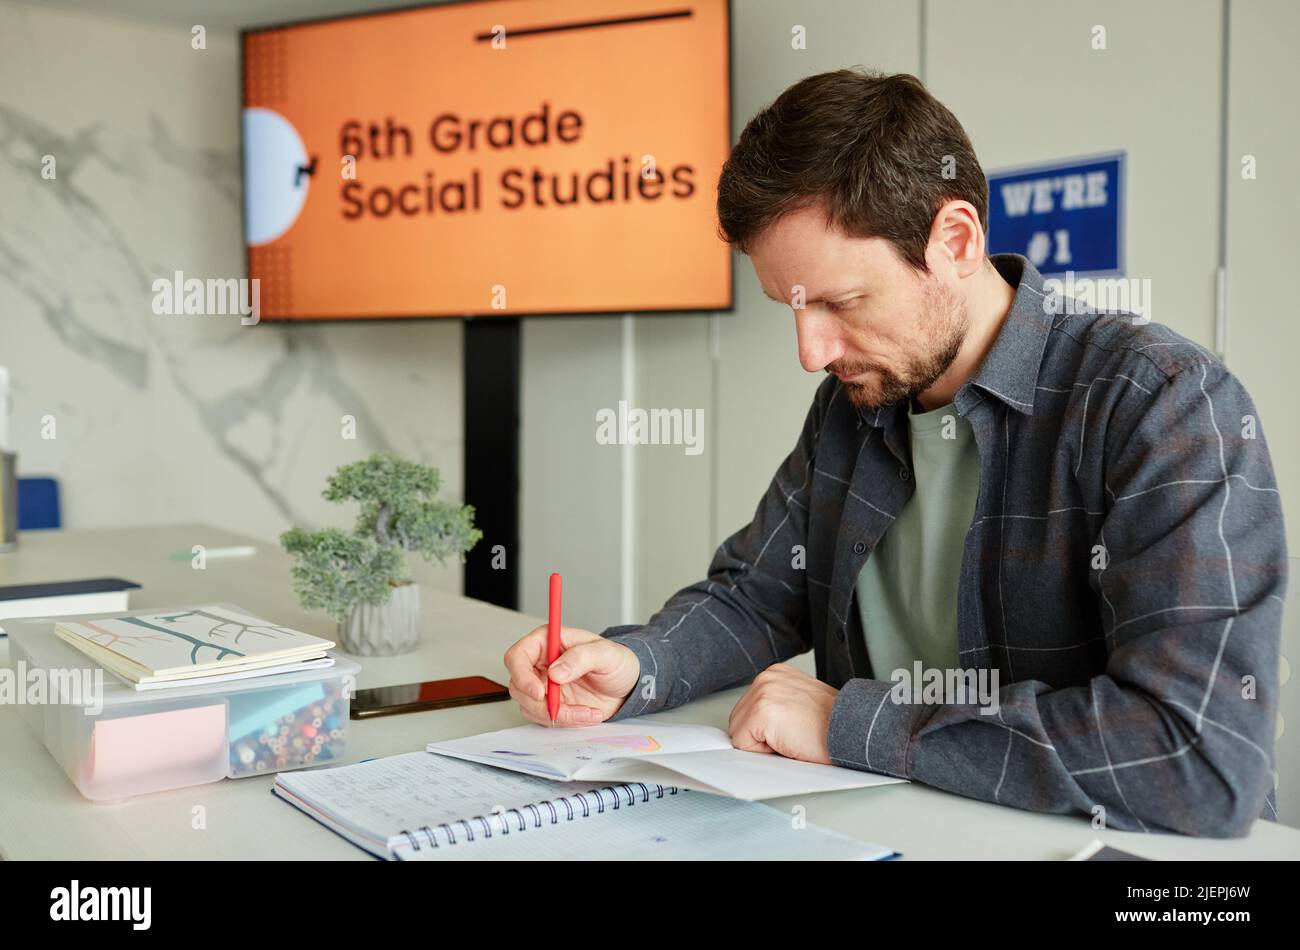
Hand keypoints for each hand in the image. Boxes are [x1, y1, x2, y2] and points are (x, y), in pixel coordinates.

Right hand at [503, 625, 639, 726]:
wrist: (628, 685)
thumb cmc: (617, 662)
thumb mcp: (606, 654)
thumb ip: (581, 658)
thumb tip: (556, 672)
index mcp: (548, 642)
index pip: (517, 656)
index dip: (522, 675)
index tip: (540, 692)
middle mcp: (541, 663)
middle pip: (519, 685)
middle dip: (541, 703)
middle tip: (565, 709)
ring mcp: (544, 685)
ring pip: (530, 706)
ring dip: (558, 715)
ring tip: (587, 712)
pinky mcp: (550, 704)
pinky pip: (544, 718)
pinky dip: (565, 721)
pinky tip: (587, 715)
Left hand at [727, 663, 836, 763]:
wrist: (852, 731)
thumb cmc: (833, 725)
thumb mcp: (799, 704)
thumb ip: (775, 707)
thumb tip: (755, 726)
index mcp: (775, 674)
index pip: (747, 710)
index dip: (766, 730)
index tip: (790, 729)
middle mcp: (766, 678)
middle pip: (738, 720)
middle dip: (761, 736)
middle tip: (793, 734)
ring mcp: (763, 692)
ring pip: (739, 732)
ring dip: (763, 744)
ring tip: (792, 736)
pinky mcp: (762, 711)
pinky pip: (743, 743)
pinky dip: (764, 751)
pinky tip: (789, 740)